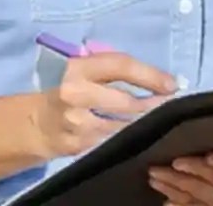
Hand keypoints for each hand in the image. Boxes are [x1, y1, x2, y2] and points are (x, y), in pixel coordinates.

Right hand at [32, 52, 177, 157]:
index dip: (151, 75)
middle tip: (173, 104)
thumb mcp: (83, 72)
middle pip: (127, 102)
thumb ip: (112, 70)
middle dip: (155, 104)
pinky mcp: (80, 146)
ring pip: (125, 126)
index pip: (120, 66)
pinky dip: (132, 139)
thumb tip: (158, 78)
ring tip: (161, 120)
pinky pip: (116, 142)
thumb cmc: (70, 92)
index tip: (174, 83)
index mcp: (77, 69)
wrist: (38, 124)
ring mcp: (78, 124)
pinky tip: (141, 137)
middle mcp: (75, 94)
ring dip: (147, 124)